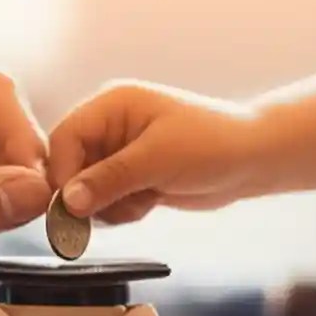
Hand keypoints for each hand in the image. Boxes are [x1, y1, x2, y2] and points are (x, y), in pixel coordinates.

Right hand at [47, 80, 264, 223]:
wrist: (252, 161)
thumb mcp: (156, 160)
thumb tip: (67, 201)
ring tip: (143, 200)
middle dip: (89, 194)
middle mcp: (111, 127)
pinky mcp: (132, 177)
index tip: (73, 204)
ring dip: (109, 206)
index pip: (64, 139)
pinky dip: (123, 211)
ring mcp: (121, 153)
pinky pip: (107, 202)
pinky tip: (150, 203)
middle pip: (70, 167)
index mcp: (112, 105)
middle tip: (115, 207)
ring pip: (87, 190)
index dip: (64, 173)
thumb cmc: (213, 145)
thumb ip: (108, 180)